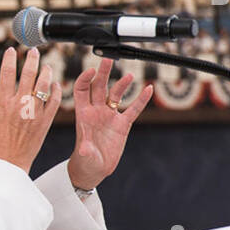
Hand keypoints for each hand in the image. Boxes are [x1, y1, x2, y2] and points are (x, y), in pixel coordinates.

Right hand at [0, 46, 61, 174]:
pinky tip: (56, 85)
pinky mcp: (45, 121)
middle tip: (33, 51)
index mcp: (3, 104)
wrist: (10, 164)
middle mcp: (20, 105)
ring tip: (47, 66)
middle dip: (31, 60)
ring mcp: (34, 112)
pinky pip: (54, 102)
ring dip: (47, 73)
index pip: (6, 74)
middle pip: (28, 75)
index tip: (11, 51)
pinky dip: (56, 92)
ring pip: (44, 86)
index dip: (9, 60)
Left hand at [67, 57, 152, 189]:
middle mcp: (96, 111)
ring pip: (116, 94)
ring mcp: (110, 116)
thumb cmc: (84, 161)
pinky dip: (141, 100)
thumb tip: (84, 148)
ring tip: (129, 75)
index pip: (82, 90)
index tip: (91, 71)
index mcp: (83, 114)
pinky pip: (133, 109)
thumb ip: (85, 149)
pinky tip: (148, 89)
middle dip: (103, 72)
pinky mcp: (122, 125)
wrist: (94, 170)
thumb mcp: (84, 155)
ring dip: (122, 84)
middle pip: (99, 86)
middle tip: (108, 59)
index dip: (85, 79)